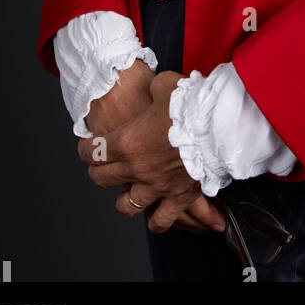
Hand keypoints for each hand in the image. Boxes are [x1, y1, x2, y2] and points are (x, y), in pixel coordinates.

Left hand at [77, 70, 225, 234]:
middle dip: (98, 171)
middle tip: (102, 166)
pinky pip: (160, 220)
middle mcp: (136, 167)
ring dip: (123, 199)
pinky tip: (156, 214)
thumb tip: (153, 90)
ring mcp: (156, 186)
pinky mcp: (177, 197)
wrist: (219, 123)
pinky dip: (156, 221)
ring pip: (126, 205)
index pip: (92, 152)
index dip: (85, 149)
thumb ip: (152, 90)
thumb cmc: (191, 102)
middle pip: (101, 179)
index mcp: (127, 141)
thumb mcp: (164, 84)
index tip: (87, 146)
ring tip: (127, 191)